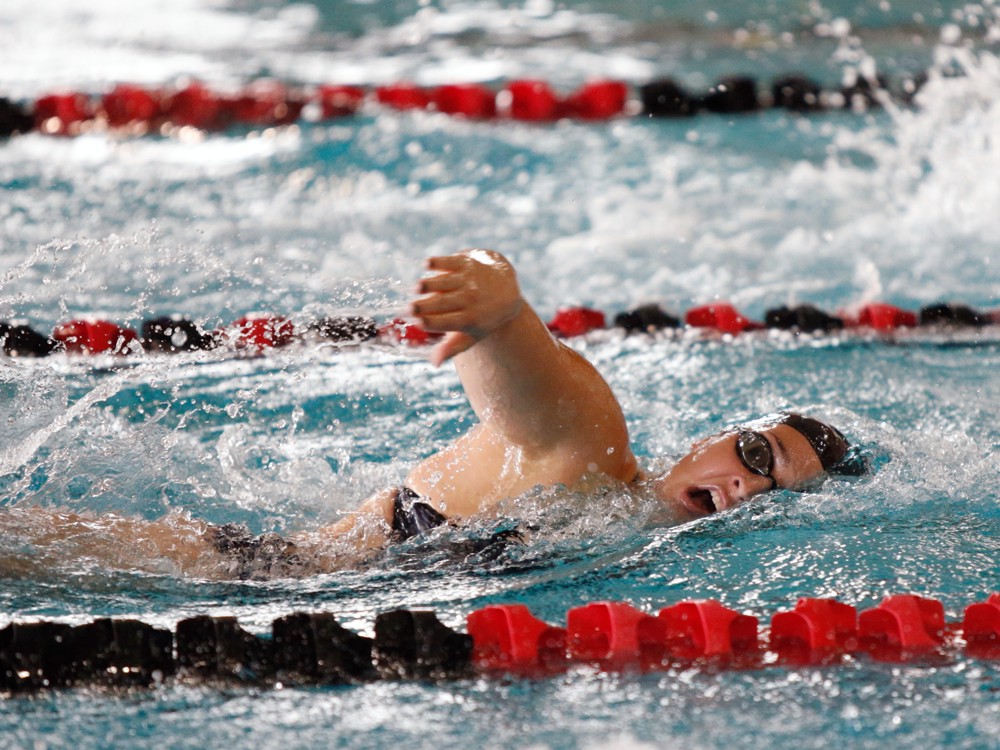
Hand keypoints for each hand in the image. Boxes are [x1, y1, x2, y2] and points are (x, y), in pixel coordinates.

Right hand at [411, 249, 523, 365]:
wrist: (505, 288)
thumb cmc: (482, 316)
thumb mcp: (472, 334)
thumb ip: (452, 348)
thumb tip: (434, 363)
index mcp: (470, 319)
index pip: (447, 322)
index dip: (431, 322)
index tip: (417, 322)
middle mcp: (471, 299)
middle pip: (443, 303)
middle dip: (426, 306)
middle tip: (409, 308)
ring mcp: (469, 279)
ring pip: (445, 282)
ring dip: (430, 284)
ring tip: (415, 288)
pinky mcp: (466, 263)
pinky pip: (451, 262)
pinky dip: (439, 262)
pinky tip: (426, 265)